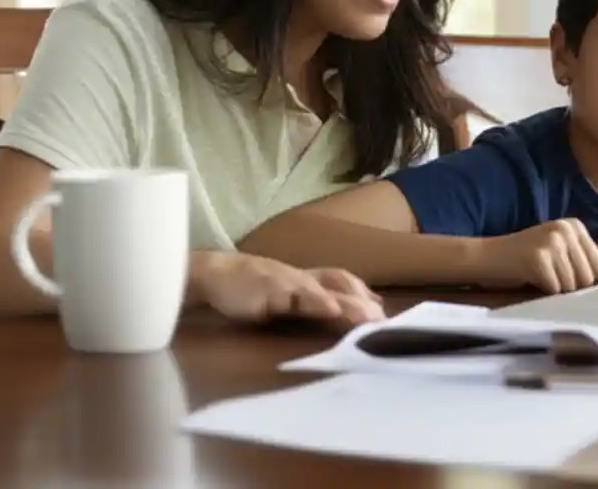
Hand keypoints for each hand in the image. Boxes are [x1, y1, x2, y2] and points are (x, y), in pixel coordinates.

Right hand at [191, 252, 385, 326]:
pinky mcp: (269, 290)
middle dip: (363, 302)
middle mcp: (303, 277)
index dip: (364, 294)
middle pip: (341, 284)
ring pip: (324, 290)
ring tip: (368, 318)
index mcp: (308, 278)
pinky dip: (315, 300)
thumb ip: (313, 300)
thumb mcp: (285, 293)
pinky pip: (294, 295)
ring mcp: (287, 281)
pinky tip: (330, 308)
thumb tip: (345, 312)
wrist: (212, 276)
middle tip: (384, 322)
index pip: (344, 281)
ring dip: (348, 303)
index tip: (385, 312)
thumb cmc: (251, 287)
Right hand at [483, 219, 597, 293]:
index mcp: (574, 226)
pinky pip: (555, 289)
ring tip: (539, 276)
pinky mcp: (538, 258)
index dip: (583, 280)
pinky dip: (544, 291)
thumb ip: (590, 264)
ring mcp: (552, 242)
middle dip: (570, 286)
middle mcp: (565, 229)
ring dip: (556, 290)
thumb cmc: (525, 260)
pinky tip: (530, 278)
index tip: (562, 274)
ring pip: (573, 285)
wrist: (487, 257)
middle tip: (548, 277)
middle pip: (588, 277)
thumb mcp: (561, 257)